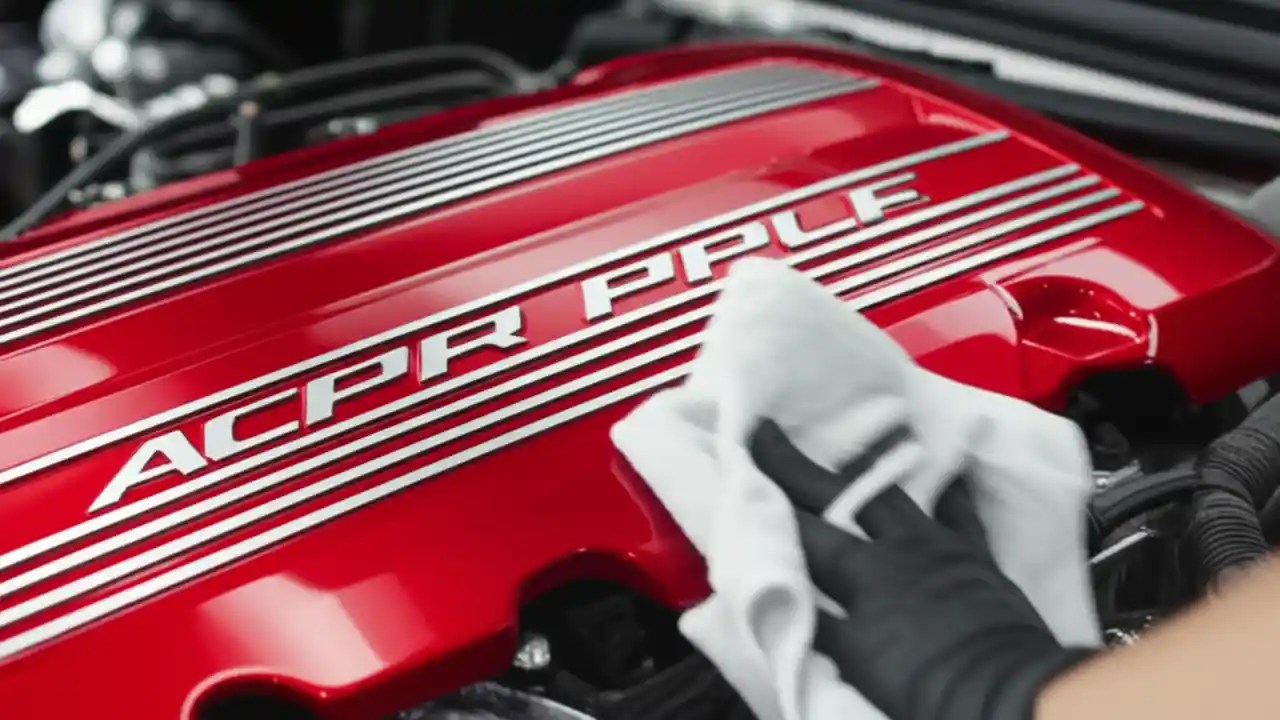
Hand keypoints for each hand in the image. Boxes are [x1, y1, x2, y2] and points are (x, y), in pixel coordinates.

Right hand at [749, 420, 1093, 719]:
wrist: (1012, 695)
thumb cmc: (929, 689)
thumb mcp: (859, 665)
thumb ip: (821, 630)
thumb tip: (785, 602)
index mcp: (861, 581)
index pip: (801, 537)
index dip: (766, 507)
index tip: (738, 472)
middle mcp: (893, 553)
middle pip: (835, 501)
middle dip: (795, 468)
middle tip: (767, 434)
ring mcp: (937, 549)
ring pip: (893, 495)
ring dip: (868, 463)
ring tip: (851, 435)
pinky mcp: (975, 557)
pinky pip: (960, 513)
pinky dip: (950, 490)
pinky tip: (948, 469)